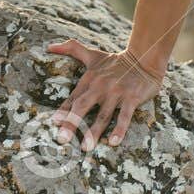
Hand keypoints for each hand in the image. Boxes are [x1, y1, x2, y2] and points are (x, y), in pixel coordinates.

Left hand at [46, 38, 162, 150]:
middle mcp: (100, 87)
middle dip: (72, 122)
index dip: (63, 110)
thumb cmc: (115, 61)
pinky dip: (119, 129)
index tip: (54, 122)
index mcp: (90, 80)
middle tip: (62, 139)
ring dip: (94, 131)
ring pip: (103, 115)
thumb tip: (49, 46)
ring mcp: (116, 93)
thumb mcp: (92, 55)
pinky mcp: (131, 98)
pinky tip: (113, 142)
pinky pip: (124, 116)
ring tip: (86, 147)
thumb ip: (71, 49)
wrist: (143, 58)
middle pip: (83, 106)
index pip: (73, 97)